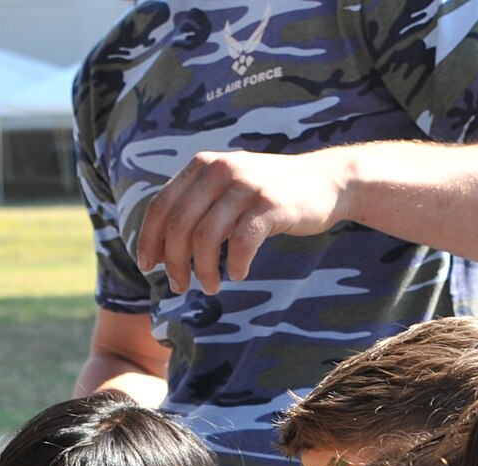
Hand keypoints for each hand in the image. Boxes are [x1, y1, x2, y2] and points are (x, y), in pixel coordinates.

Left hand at [137, 149, 353, 295]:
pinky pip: (241, 243)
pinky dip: (235, 264)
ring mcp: (247, 185)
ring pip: (205, 238)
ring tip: (210, 286)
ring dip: (203, 271)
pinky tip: (239, 274)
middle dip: (174, 262)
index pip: (161, 206)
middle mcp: (221, 169)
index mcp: (203, 165)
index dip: (149, 240)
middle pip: (179, 226)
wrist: (328, 181)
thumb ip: (197, 208)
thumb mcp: (227, 190)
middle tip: (179, 286)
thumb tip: (161, 250)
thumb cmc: (269, 196)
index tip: (148, 266)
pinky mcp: (271, 204)